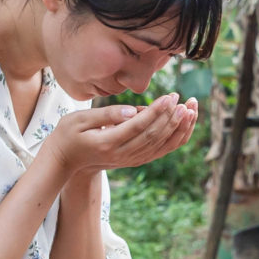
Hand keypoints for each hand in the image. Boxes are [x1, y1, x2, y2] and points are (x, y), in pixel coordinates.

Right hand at [48, 94, 199, 176]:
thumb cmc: (69, 134)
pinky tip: (187, 122)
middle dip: (172, 117)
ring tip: (192, 108)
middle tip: (184, 100)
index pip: (137, 127)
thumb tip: (132, 110)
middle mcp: (121, 155)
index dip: (156, 112)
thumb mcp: (78, 119)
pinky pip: (162, 150)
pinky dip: (177, 137)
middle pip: (153, 136)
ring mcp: (130, 160)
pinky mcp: (136, 160)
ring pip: (161, 145)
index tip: (170, 97)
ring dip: (179, 127)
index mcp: (106, 142)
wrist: (66, 161)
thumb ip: (106, 113)